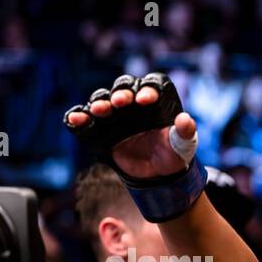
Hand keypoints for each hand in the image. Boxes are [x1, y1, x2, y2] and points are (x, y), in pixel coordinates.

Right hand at [64, 73, 196, 179]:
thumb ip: (184, 132)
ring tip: (99, 110)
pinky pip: (87, 119)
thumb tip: (186, 119)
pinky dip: (79, 117)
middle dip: (121, 93)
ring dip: (100, 103)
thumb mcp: (182, 146)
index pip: (150, 86)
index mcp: (155, 102)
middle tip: (119, 102)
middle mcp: (133, 103)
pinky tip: (75, 119)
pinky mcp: (101, 128)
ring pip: (104, 100)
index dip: (147, 89)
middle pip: (123, 88)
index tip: (145, 100)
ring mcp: (115, 115)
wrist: (157, 174)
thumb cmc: (173, 154)